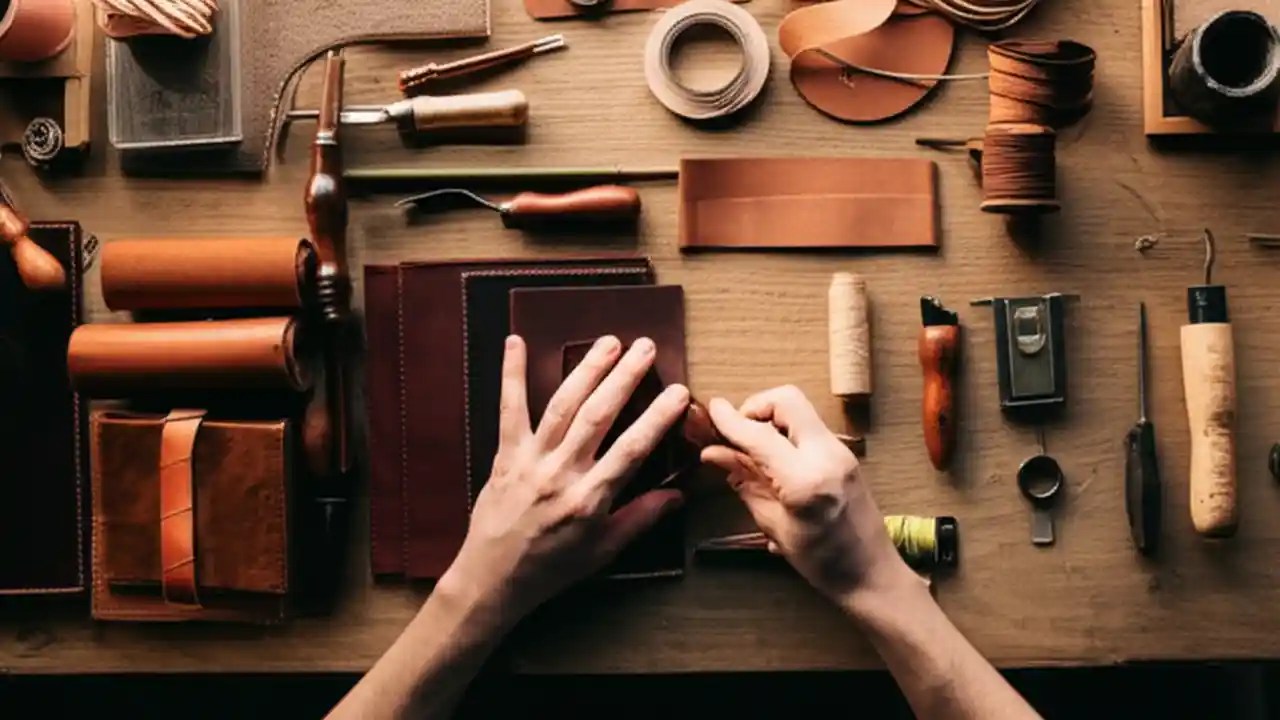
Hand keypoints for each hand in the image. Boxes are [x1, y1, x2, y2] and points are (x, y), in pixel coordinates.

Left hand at [438, 334, 688, 627]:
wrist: (493, 578)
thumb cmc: (551, 568)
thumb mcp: (603, 551)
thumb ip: (641, 518)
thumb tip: (678, 494)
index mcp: (588, 500)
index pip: (631, 450)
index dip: (657, 418)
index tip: (679, 392)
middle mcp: (560, 474)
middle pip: (597, 416)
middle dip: (624, 378)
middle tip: (646, 347)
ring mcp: (530, 460)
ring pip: (562, 406)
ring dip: (586, 370)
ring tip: (609, 342)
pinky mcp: (505, 454)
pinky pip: (508, 409)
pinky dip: (511, 374)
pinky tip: (515, 342)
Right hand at [702, 386, 913, 608]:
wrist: (873, 574)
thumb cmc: (822, 563)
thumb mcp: (774, 525)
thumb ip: (745, 481)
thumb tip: (713, 452)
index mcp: (806, 481)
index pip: (760, 436)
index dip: (730, 420)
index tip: (711, 410)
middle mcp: (827, 456)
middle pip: (786, 400)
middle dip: (755, 406)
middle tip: (737, 431)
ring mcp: (841, 451)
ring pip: (799, 409)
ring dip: (770, 418)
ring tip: (751, 447)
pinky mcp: (845, 453)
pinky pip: (808, 426)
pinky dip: (785, 430)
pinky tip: (772, 457)